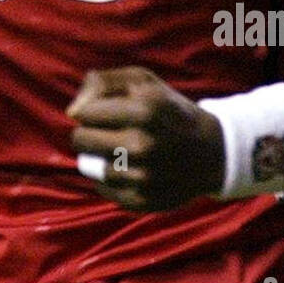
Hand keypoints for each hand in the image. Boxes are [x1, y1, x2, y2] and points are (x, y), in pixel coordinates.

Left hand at [67, 66, 224, 211]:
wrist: (211, 152)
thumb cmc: (167, 109)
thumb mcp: (142, 81)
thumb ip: (101, 83)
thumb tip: (72, 112)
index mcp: (144, 110)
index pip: (83, 113)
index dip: (93, 110)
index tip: (108, 111)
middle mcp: (143, 145)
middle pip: (80, 140)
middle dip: (89, 133)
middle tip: (110, 132)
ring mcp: (143, 177)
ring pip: (88, 166)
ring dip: (98, 156)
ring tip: (120, 150)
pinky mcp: (142, 201)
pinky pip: (102, 188)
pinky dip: (109, 178)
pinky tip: (128, 168)